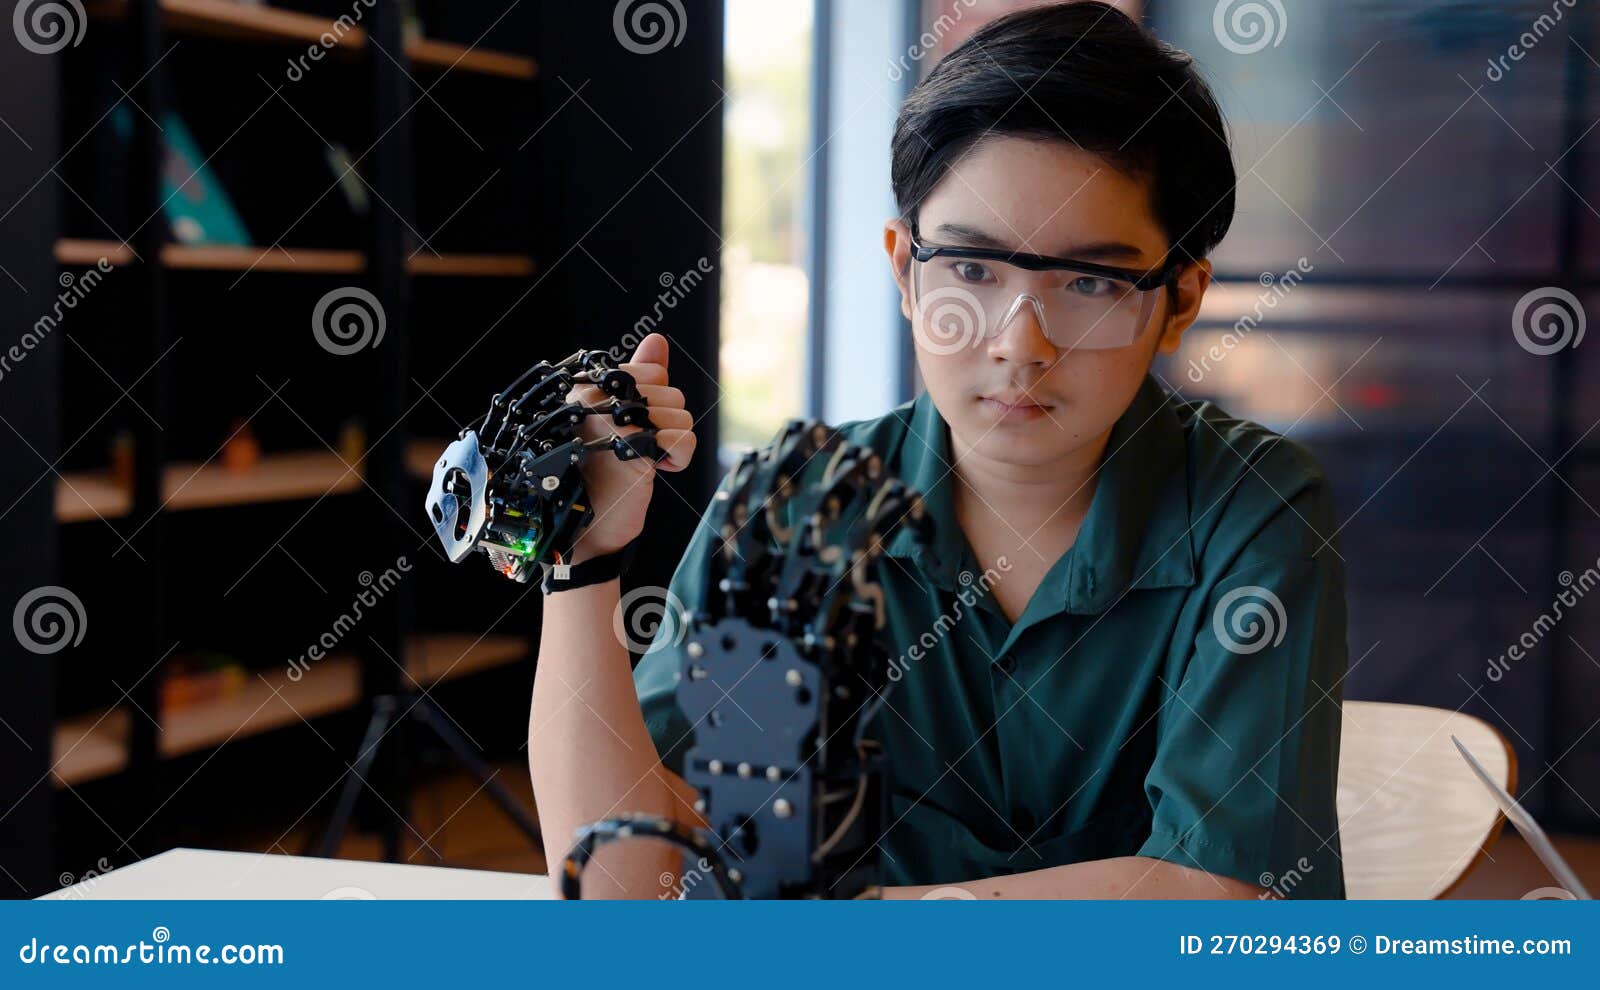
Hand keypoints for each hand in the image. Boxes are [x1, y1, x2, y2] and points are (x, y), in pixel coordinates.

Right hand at [564, 332, 696, 560]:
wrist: (585, 527)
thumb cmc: (604, 472)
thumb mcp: (623, 421)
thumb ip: (639, 378)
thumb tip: (656, 339)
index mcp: (590, 388)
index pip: (653, 373)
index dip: (656, 403)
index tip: (636, 429)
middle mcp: (596, 399)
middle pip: (671, 393)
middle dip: (667, 426)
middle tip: (640, 450)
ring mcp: (612, 423)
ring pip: (681, 415)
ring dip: (672, 444)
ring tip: (644, 460)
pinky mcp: (631, 450)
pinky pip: (684, 439)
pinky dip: (679, 460)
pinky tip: (655, 469)